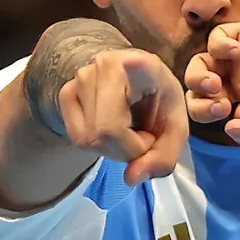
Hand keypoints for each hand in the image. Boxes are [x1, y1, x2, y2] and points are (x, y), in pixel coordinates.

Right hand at [59, 49, 187, 184]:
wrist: (135, 86)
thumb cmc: (157, 104)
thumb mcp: (174, 132)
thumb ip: (163, 158)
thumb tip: (131, 178)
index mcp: (147, 67)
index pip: (139, 65)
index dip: (136, 66)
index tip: (133, 61)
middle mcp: (108, 65)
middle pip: (108, 130)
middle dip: (129, 150)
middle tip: (143, 138)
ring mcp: (82, 76)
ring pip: (90, 138)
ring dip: (114, 149)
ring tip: (127, 131)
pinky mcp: (65, 91)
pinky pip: (77, 138)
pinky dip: (96, 145)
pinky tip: (108, 129)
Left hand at [185, 19, 239, 159]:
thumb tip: (231, 129)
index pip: (214, 116)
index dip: (213, 120)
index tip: (235, 119)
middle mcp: (239, 84)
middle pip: (199, 93)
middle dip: (199, 104)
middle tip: (220, 105)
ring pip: (201, 65)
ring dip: (198, 77)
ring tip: (215, 83)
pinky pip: (218, 37)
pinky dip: (219, 45)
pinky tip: (238, 52)